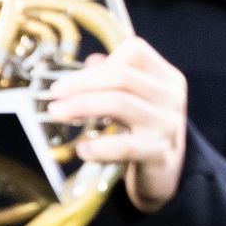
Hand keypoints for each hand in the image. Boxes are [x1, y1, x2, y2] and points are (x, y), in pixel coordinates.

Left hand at [46, 37, 189, 213]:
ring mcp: (167, 125)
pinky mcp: (159, 153)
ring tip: (57, 113)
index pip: (135, 51)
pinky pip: (124, 146)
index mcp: (167, 78)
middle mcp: (171, 97)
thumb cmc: (144, 132)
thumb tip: (90, 62)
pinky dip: (98, 147)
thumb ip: (117, 79)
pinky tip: (83, 150)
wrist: (166, 174)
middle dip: (81, 83)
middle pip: (122, 76)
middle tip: (54, 94)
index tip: (70, 78)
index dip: (99, 62)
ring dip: (81, 106)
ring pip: (120, 103)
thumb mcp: (136, 101)